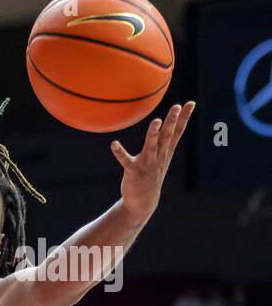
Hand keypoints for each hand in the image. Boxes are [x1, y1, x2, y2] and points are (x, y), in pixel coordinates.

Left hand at [111, 101, 194, 222]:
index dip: (184, 117)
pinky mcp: (134, 172)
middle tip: (176, 106)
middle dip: (172, 121)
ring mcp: (147, 164)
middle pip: (167, 136)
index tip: (191, 103)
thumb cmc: (150, 176)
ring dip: (153, 134)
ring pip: (152, 146)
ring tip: (156, 121)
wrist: (143, 202)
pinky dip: (120, 153)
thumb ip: (161, 141)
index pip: (177, 132)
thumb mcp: (161, 157)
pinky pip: (126, 161)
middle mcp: (159, 156)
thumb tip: (162, 124)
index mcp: (166, 152)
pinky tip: (114, 144)